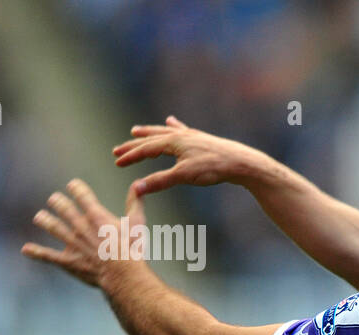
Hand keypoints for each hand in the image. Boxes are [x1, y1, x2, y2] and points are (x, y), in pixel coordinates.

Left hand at [22, 180, 146, 287]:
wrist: (123, 275)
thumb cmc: (132, 249)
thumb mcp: (137, 224)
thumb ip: (135, 203)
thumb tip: (138, 184)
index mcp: (96, 215)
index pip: (81, 194)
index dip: (76, 187)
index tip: (73, 185)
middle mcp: (80, 226)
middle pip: (63, 207)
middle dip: (57, 201)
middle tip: (54, 199)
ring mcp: (72, 243)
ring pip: (52, 227)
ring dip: (44, 220)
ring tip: (39, 217)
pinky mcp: (68, 261)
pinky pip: (48, 255)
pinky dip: (36, 252)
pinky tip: (26, 249)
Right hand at [112, 116, 266, 195]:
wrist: (242, 162)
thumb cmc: (213, 168)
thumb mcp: (184, 176)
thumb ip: (159, 181)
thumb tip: (135, 188)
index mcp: (173, 142)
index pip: (145, 149)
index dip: (130, 157)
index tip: (116, 163)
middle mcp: (180, 135)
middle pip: (151, 139)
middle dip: (133, 145)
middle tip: (116, 150)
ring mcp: (192, 136)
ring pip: (165, 132)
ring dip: (150, 132)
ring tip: (136, 130)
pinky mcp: (203, 139)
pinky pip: (183, 131)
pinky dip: (175, 126)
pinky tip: (172, 121)